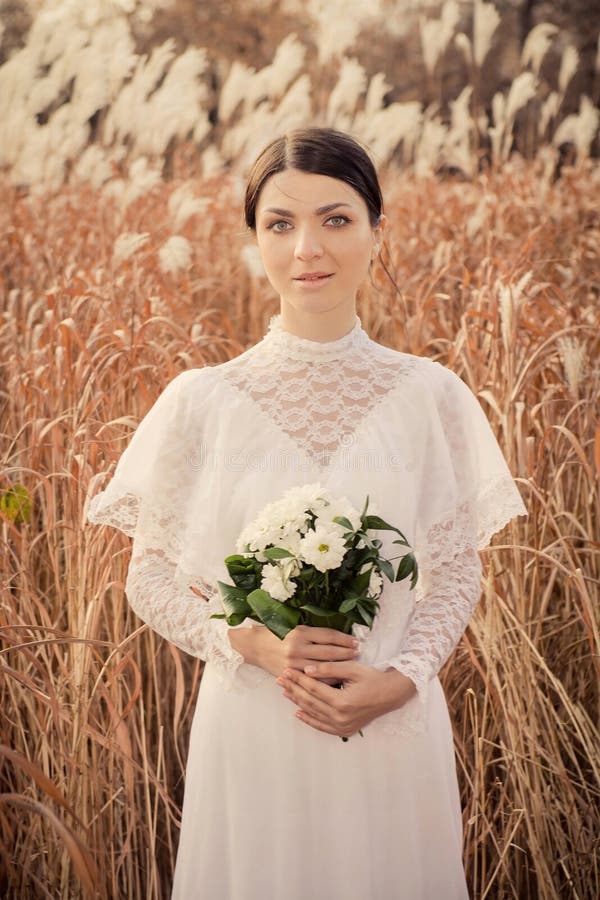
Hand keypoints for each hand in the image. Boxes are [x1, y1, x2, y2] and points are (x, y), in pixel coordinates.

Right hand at [228, 624, 359, 680]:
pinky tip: (336, 680)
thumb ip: (316, 635)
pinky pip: (313, 681)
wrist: (257, 647)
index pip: (329, 636)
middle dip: (346, 653)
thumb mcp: (297, 629)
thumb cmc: (279, 635)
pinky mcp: (291, 675)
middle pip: (329, 652)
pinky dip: (326, 680)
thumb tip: (340, 639)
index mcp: (300, 633)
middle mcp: (297, 648)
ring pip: (323, 669)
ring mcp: (294, 664)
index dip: (344, 639)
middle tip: (357, 653)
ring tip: (351, 666)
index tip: (355, 641)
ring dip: (339, 668)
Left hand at [276, 661, 416, 738]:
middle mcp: (341, 717)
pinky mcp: (345, 730)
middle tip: (280, 679)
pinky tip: (297, 712)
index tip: (286, 671)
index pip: (313, 689)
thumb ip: (329, 669)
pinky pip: (322, 726)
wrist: (390, 694)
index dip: (298, 679)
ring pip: (313, 713)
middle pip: (310, 702)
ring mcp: (342, 726)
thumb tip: (307, 669)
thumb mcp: (351, 668)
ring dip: (297, 702)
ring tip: (285, 691)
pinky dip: (309, 719)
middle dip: (293, 689)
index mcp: (342, 702)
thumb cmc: (372, 678)